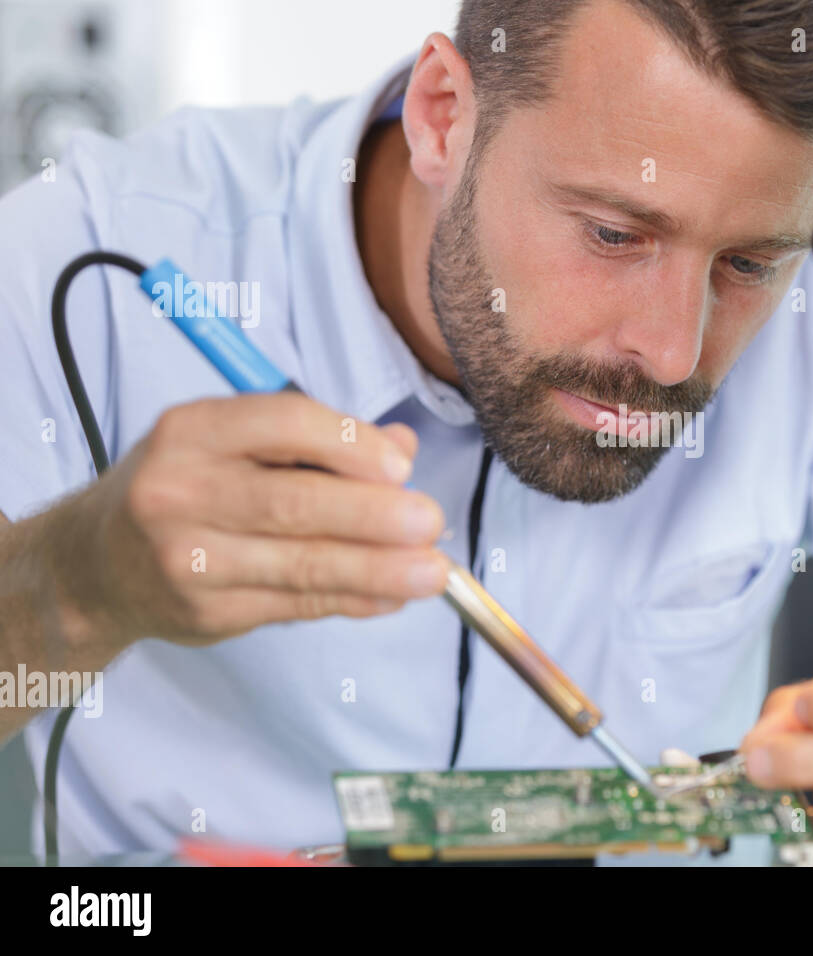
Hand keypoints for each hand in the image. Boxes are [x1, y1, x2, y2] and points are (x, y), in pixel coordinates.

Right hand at [83, 392, 447, 645]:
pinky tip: (393, 595)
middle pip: (293, 503)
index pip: (281, 423)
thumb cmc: (187, 487)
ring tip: (432, 571)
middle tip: (430, 521)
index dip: (348, 443)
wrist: (95, 565)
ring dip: (378, 569)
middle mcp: (180, 492)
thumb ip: (318, 442)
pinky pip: (297, 605)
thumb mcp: (234, 444)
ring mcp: (189, 559)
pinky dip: (354, 599)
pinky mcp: (206, 612)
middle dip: (373, 515)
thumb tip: (402, 448)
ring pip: (301, 564)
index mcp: (192, 430)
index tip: (401, 467)